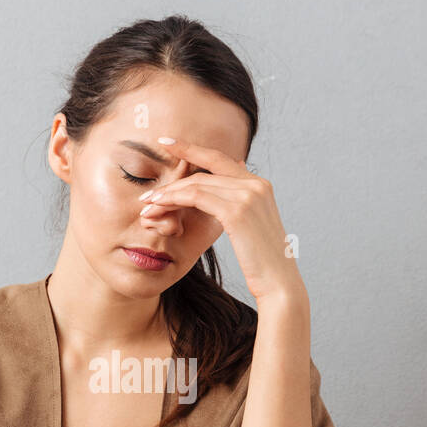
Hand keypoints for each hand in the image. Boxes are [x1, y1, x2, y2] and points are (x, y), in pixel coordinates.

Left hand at [140, 135, 304, 302]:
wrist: (279, 283)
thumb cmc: (263, 263)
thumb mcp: (253, 228)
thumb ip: (240, 206)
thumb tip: (224, 193)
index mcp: (260, 185)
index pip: (220, 159)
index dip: (192, 149)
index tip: (167, 143)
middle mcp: (256, 184)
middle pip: (204, 171)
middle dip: (172, 181)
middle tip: (148, 195)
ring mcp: (248, 195)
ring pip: (196, 184)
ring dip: (167, 194)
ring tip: (147, 206)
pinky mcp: (237, 211)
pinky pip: (195, 197)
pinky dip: (173, 200)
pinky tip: (158, 209)